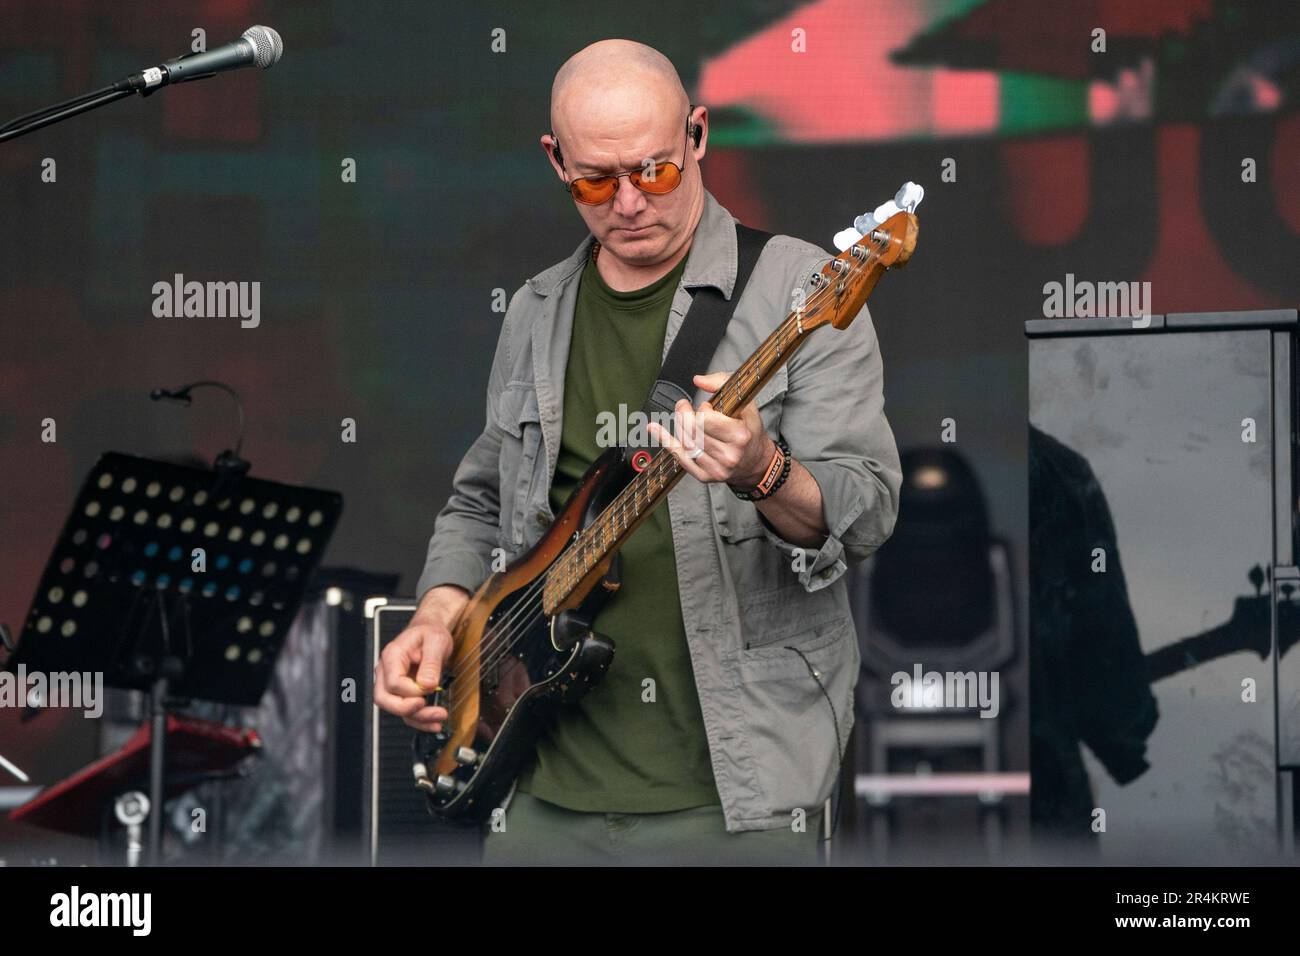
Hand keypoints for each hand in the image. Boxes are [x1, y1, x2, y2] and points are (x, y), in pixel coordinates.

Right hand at [373, 587, 464, 732]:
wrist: (431, 631)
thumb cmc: (430, 632)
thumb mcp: (436, 641)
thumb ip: (431, 663)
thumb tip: (427, 684)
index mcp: (393, 656)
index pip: (393, 682)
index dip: (410, 691)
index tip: (428, 689)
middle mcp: (387, 671)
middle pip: (384, 699)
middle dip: (406, 709)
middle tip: (426, 707)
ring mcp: (393, 683)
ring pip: (395, 708)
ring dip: (417, 717)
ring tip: (438, 717)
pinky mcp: (403, 692)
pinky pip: (406, 710)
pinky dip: (419, 719)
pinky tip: (434, 722)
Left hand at [645, 371, 774, 487]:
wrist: (757, 463)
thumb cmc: (750, 432)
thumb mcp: (746, 404)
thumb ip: (723, 384)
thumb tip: (698, 381)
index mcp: (739, 436)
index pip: (706, 419)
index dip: (702, 409)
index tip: (707, 407)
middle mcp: (728, 455)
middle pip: (693, 431)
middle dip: (683, 414)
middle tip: (683, 406)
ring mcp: (716, 469)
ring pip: (685, 444)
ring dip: (678, 425)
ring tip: (680, 416)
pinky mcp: (705, 477)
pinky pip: (680, 458)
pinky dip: (665, 442)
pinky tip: (654, 429)